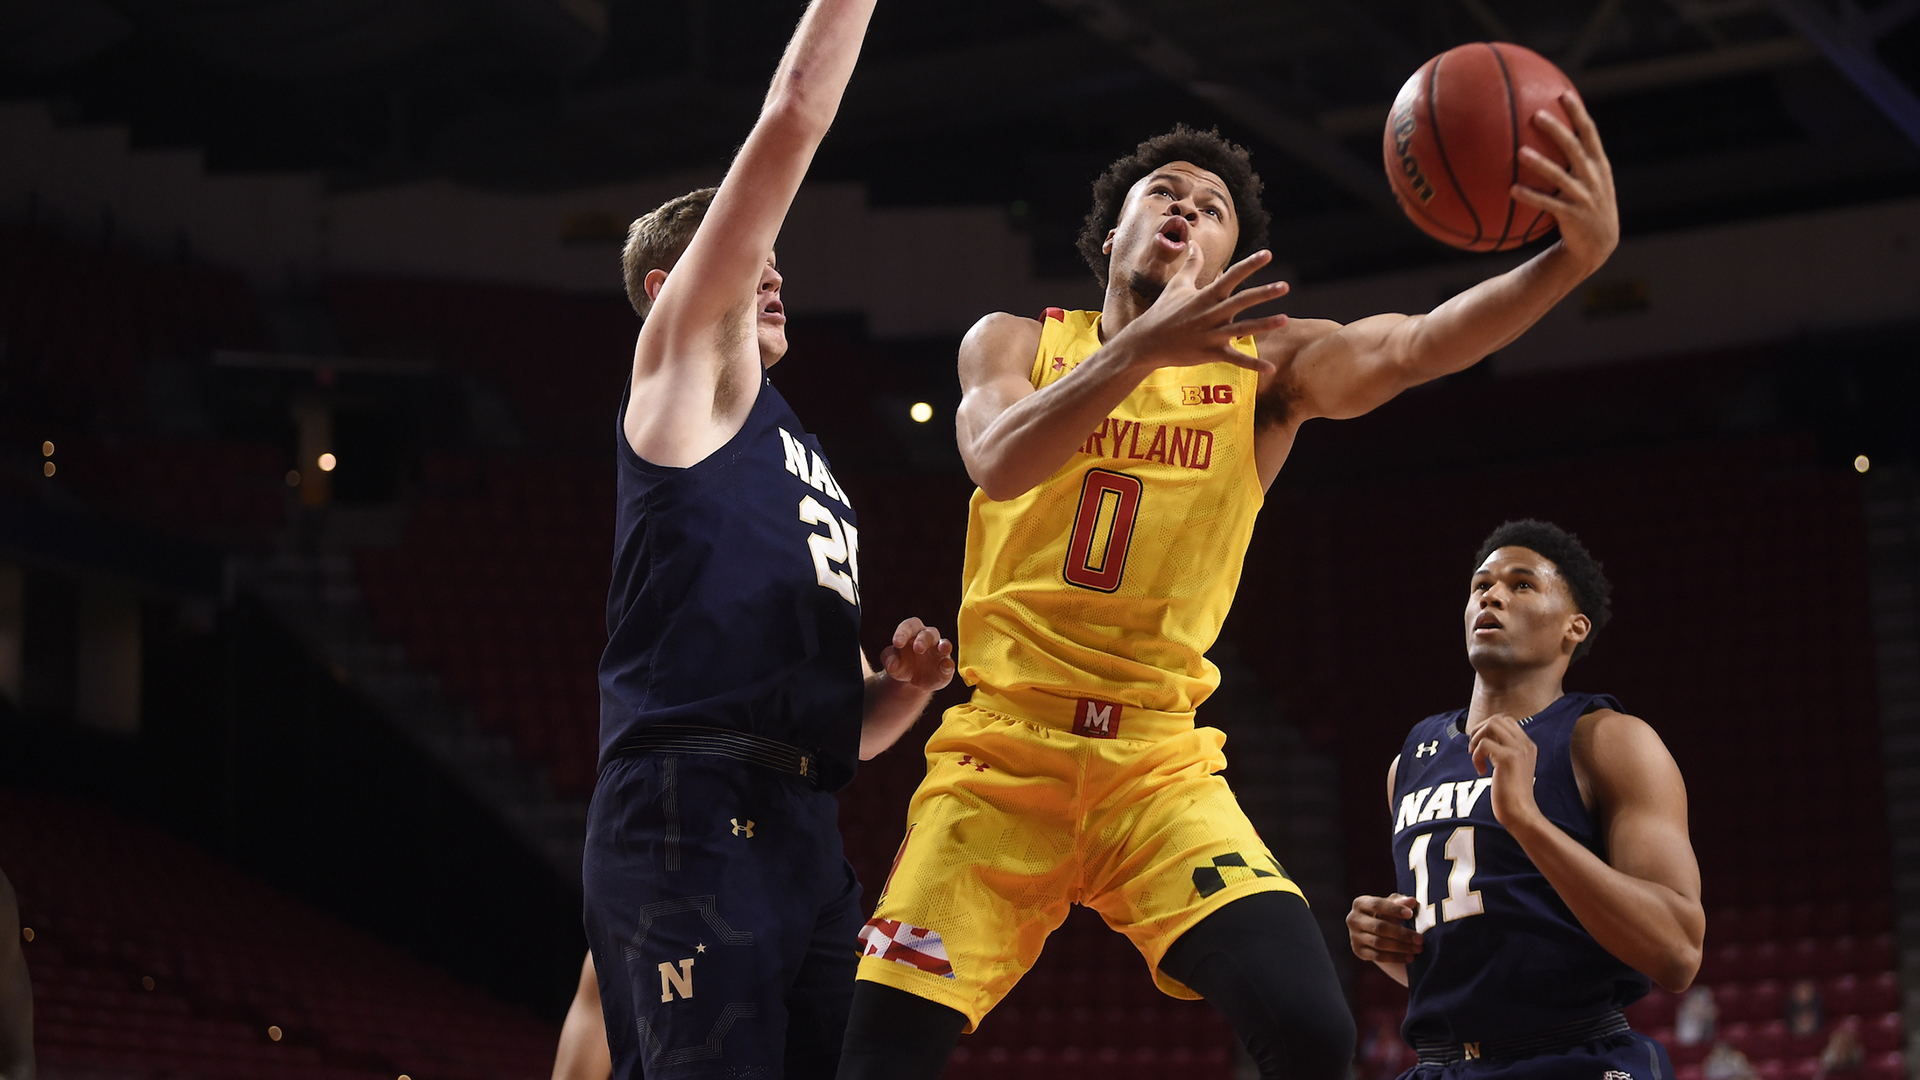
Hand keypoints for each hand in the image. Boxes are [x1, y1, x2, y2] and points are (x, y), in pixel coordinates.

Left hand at [880, 618, 953, 691]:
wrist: (910, 682)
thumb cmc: (901, 664)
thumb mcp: (891, 662)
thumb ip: (889, 660)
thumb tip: (891, 664)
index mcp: (912, 632)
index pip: (909, 626)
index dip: (903, 632)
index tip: (896, 643)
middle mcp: (928, 639)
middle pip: (928, 634)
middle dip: (924, 640)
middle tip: (918, 648)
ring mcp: (939, 653)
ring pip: (944, 644)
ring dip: (944, 645)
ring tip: (943, 647)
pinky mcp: (946, 668)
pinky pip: (949, 664)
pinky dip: (949, 664)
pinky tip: (946, 665)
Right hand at [1109, 240, 1287, 374]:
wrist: (1147, 342)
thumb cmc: (1163, 312)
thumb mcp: (1177, 286)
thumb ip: (1191, 265)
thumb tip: (1193, 243)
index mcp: (1205, 296)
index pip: (1231, 277)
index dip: (1250, 265)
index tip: (1268, 255)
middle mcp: (1211, 314)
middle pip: (1241, 301)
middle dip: (1263, 294)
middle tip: (1285, 286)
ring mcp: (1211, 334)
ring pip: (1242, 329)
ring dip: (1264, 325)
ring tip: (1285, 320)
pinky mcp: (1210, 353)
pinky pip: (1235, 359)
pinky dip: (1253, 365)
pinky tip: (1271, 368)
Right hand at [1347, 893, 1422, 963]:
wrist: (1374, 930)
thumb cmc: (1386, 912)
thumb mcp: (1392, 904)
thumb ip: (1400, 901)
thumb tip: (1411, 901)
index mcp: (1360, 903)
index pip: (1376, 905)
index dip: (1394, 909)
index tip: (1411, 914)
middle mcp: (1353, 919)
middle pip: (1379, 927)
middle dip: (1402, 933)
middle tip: (1420, 939)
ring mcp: (1354, 936)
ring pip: (1379, 943)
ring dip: (1401, 947)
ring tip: (1418, 949)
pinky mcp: (1359, 951)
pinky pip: (1378, 956)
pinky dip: (1396, 957)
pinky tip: (1410, 957)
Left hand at [1468, 713, 1542, 830]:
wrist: (1521, 813)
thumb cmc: (1512, 795)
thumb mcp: (1511, 768)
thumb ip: (1504, 752)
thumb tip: (1483, 739)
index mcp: (1528, 746)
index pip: (1506, 721)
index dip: (1488, 729)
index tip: (1481, 747)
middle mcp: (1525, 744)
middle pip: (1498, 719)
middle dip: (1480, 730)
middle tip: (1474, 749)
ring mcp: (1518, 750)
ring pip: (1491, 724)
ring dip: (1477, 738)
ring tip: (1476, 756)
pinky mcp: (1508, 759)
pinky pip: (1483, 744)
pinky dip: (1476, 756)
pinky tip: (1481, 772)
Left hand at [1514, 91, 1618, 271]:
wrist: (1598, 244)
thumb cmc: (1586, 206)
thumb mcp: (1588, 181)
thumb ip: (1573, 161)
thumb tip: (1545, 138)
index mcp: (1598, 165)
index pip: (1589, 132)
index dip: (1577, 113)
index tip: (1563, 93)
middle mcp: (1594, 178)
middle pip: (1575, 148)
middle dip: (1557, 130)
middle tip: (1537, 115)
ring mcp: (1585, 197)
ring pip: (1561, 176)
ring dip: (1540, 164)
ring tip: (1520, 152)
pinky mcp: (1573, 216)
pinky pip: (1548, 205)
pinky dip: (1531, 197)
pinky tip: (1511, 190)